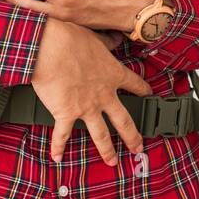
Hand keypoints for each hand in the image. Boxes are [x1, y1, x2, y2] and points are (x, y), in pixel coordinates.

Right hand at [30, 18, 153, 164]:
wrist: (49, 48)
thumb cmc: (70, 39)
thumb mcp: (95, 37)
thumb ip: (107, 42)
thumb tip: (116, 39)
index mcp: (112, 73)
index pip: (135, 83)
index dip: (143, 89)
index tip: (148, 94)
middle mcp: (103, 94)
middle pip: (124, 120)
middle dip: (133, 136)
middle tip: (138, 147)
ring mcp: (86, 107)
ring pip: (101, 135)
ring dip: (107, 150)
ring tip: (112, 161)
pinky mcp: (66, 113)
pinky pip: (63, 134)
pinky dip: (59, 147)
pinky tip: (58, 157)